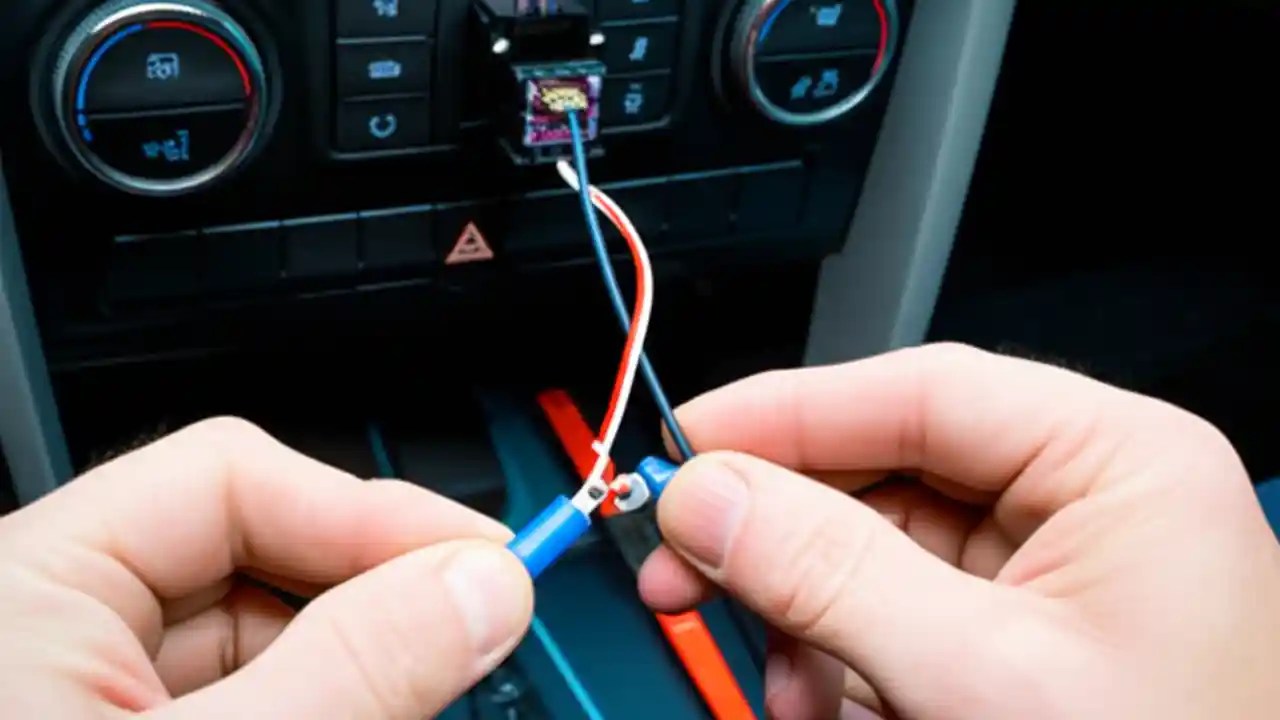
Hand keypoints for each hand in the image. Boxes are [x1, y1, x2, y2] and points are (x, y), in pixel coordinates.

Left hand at [0, 418, 532, 718]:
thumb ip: (353, 668)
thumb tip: (481, 588)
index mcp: (26, 589)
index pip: (231, 473)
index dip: (373, 511)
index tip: (482, 564)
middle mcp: (48, 626)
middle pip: (257, 554)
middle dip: (376, 595)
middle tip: (473, 636)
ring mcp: (82, 694)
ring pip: (261, 635)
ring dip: (359, 658)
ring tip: (431, 687)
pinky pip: (245, 695)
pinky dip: (322, 702)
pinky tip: (374, 710)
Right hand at [640, 343, 1279, 718]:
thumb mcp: (980, 680)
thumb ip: (832, 575)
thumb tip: (712, 496)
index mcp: (1122, 465)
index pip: (923, 391)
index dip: (788, 411)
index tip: (688, 443)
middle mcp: (1090, 504)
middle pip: (889, 470)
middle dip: (781, 529)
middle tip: (684, 561)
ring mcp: (1053, 575)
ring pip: (879, 547)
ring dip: (803, 609)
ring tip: (773, 680)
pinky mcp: (1019, 639)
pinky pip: (897, 612)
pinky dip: (838, 655)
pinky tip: (818, 700)